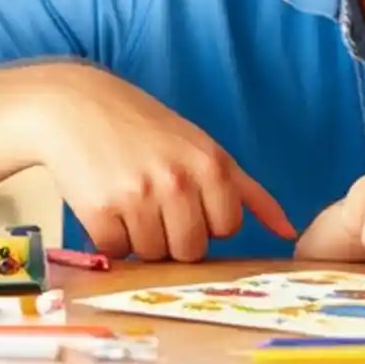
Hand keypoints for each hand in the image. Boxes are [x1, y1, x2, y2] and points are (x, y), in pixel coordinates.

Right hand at [25, 62, 294, 261]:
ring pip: (153, 255)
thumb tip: (288, 231)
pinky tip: (106, 205)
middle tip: (155, 202)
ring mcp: (138, 196)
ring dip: (140, 237)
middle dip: (175, 236)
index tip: (187, 198)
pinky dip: (110, 238)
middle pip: (192, 250)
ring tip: (129, 200)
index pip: (227, 229)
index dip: (207, 220)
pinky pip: (116, 252)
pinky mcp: (100, 211)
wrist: (76, 107)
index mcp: (212, 165)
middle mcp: (178, 181)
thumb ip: (247, 191)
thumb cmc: (147, 130)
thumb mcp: (204, 149)